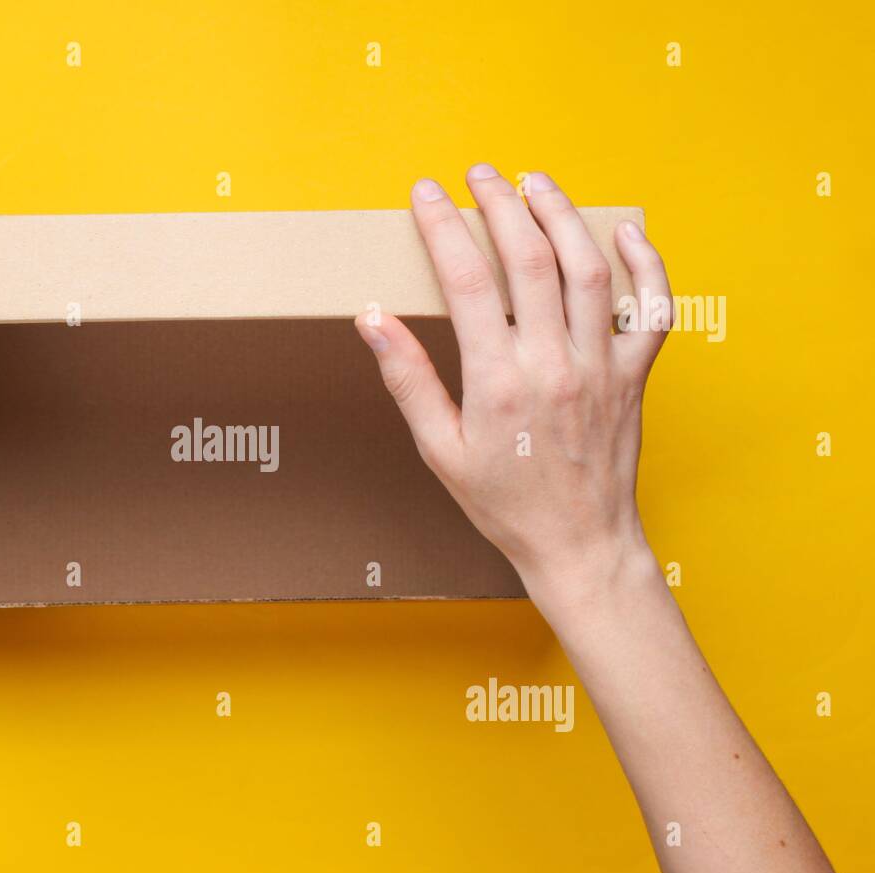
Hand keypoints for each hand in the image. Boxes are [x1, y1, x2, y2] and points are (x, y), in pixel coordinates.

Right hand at [356, 166, 842, 872]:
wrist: (580, 545)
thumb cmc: (505, 505)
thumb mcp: (440, 450)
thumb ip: (409, 379)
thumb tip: (372, 318)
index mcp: (498, 381)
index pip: (468, 279)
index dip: (444, 226)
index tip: (426, 194)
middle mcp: (554, 362)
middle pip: (531, 257)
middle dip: (501, 203)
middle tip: (479, 174)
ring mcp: (602, 365)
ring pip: (589, 267)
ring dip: (562, 215)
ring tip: (536, 183)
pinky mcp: (634, 374)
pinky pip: (653, 306)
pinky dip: (646, 263)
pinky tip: (625, 231)